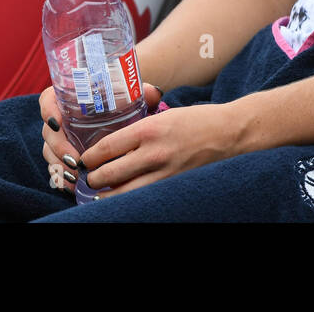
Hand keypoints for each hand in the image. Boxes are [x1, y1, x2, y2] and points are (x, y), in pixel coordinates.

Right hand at [40, 83, 163, 192]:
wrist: (120, 108)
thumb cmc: (121, 97)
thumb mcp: (129, 92)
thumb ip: (139, 90)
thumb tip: (153, 92)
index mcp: (67, 95)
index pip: (48, 100)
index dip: (48, 111)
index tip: (57, 123)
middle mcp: (59, 116)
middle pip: (48, 131)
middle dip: (58, 147)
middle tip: (74, 160)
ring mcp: (60, 136)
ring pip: (50, 151)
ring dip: (59, 165)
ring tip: (75, 177)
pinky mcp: (64, 153)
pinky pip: (56, 165)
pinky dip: (62, 176)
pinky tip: (73, 186)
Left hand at [80, 101, 243, 197]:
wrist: (229, 132)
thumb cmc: (196, 120)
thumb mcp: (164, 114)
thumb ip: (139, 127)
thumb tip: (114, 139)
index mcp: (149, 128)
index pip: (107, 147)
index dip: (90, 158)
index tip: (85, 160)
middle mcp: (154, 152)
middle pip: (109, 173)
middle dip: (93, 179)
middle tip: (88, 178)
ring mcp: (164, 172)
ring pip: (124, 192)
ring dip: (107, 195)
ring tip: (100, 194)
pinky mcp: (174, 186)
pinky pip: (144, 197)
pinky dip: (130, 199)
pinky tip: (123, 199)